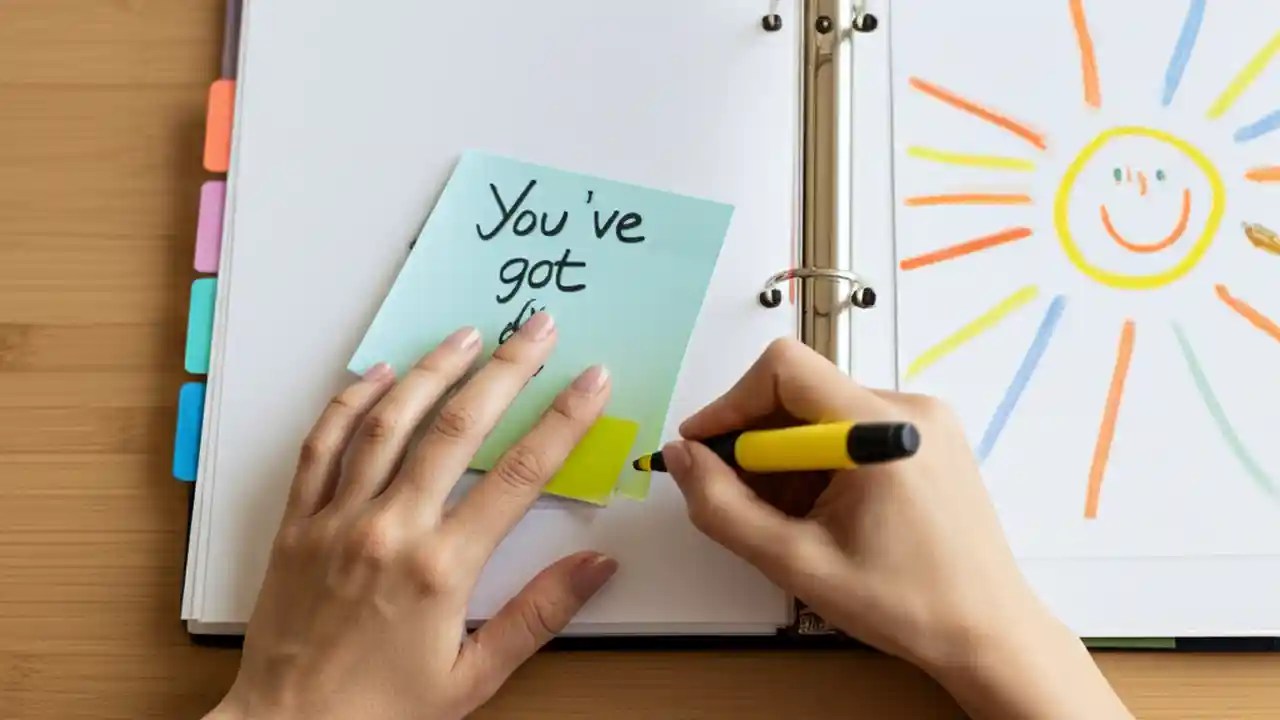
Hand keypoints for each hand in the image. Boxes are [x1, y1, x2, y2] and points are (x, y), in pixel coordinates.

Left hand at [207, 313, 617, 719]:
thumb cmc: (381, 713)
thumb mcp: (474, 677)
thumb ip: (538, 614)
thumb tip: (598, 565)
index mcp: (441, 568)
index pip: (520, 475)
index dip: (562, 420)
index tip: (590, 381)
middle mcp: (390, 530)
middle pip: (460, 428)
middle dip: (507, 370)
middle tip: (537, 330)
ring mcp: (338, 519)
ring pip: (390, 422)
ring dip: (434, 371)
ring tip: (468, 334)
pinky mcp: (297, 523)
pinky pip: (322, 445)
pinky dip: (350, 403)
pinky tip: (379, 375)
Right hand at [665, 339, 1131, 719]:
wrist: (986, 632)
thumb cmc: (904, 605)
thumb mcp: (796, 562)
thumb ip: (723, 507)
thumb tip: (682, 457)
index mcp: (881, 430)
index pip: (785, 370)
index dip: (730, 403)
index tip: (703, 450)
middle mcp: (909, 409)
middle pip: (801, 390)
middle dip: (756, 441)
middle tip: (740, 498)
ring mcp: (925, 420)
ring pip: (823, 411)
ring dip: (788, 456)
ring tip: (792, 518)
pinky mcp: (929, 437)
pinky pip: (852, 426)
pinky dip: (820, 461)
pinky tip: (824, 511)